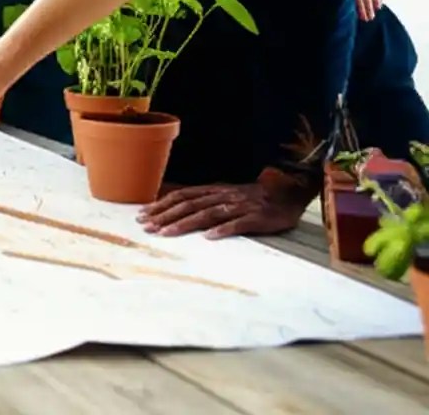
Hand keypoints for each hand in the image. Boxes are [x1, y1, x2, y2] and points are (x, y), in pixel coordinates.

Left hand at [137, 176, 309, 238]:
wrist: (287, 192)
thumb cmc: (252, 197)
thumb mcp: (225, 195)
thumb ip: (204, 201)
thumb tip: (176, 210)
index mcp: (213, 191)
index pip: (181, 196)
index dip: (161, 205)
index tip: (142, 215)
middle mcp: (222, 196)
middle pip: (189, 205)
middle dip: (165, 216)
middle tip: (147, 227)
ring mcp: (239, 206)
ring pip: (207, 214)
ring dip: (185, 224)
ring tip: (167, 233)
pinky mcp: (256, 218)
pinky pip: (238, 224)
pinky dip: (223, 229)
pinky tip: (209, 237)